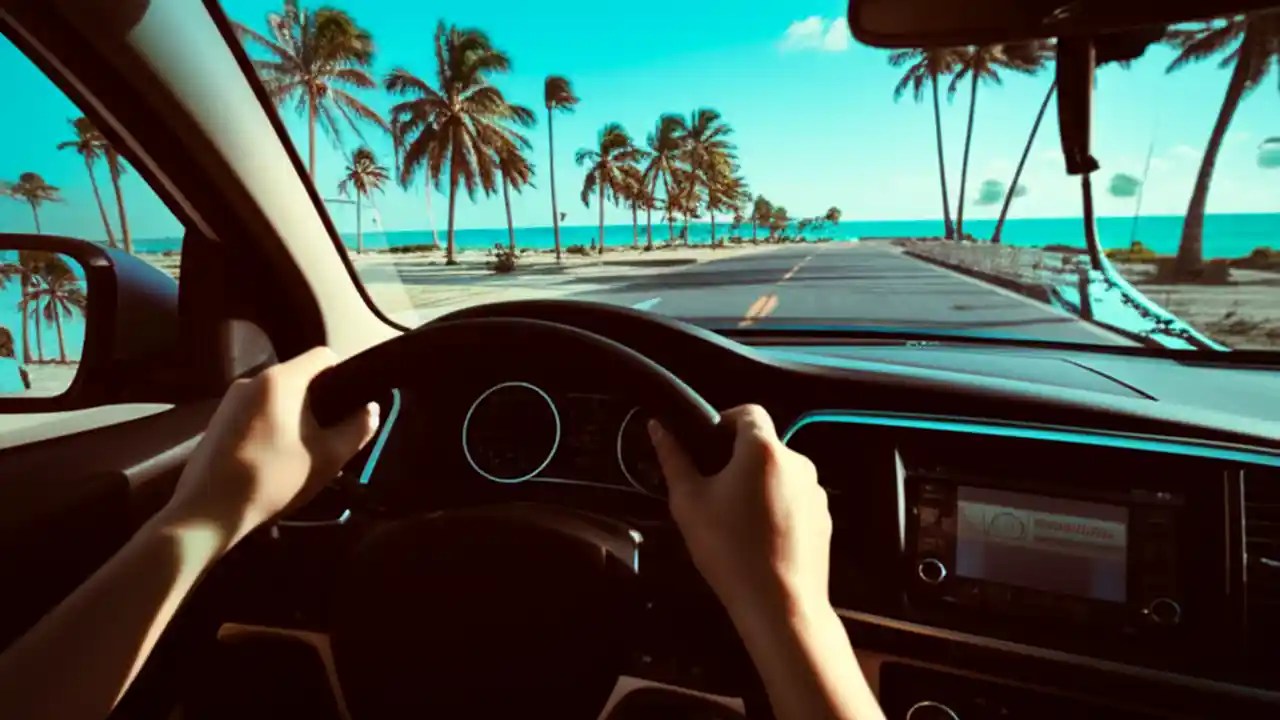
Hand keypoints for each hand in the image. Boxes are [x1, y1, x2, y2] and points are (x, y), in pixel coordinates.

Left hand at [164, 347, 378, 544]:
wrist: (208, 512)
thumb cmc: (273, 479)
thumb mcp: (327, 458)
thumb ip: (357, 429)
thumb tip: (371, 409)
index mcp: (281, 380)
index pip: (324, 356)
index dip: (344, 375)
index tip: (349, 407)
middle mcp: (253, 379)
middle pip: (300, 377)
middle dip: (318, 402)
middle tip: (328, 436)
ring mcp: (230, 398)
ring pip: (277, 396)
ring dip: (294, 416)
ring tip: (299, 451)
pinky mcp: (217, 418)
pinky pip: (256, 410)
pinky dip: (271, 425)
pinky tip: (271, 458)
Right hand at [649, 405, 831, 620]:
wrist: (780, 605)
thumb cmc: (729, 550)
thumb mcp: (689, 503)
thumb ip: (673, 459)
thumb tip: (659, 427)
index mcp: (764, 450)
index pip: (748, 412)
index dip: (724, 421)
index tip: (706, 448)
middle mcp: (797, 462)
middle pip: (763, 445)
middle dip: (737, 460)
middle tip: (713, 492)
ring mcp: (815, 492)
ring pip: (779, 474)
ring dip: (758, 485)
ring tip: (736, 521)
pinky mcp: (824, 518)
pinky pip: (795, 500)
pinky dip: (777, 508)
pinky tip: (760, 539)